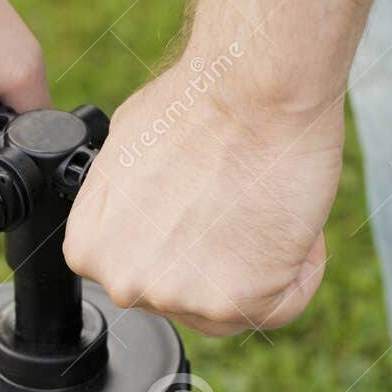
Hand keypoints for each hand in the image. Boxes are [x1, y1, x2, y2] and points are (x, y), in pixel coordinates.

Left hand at [62, 54, 344, 336]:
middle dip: (221, 257)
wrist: (253, 85)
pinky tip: (292, 222)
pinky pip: (283, 304)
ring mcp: (178, 298)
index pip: (146, 275)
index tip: (206, 208)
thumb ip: (128, 209)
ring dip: (261, 263)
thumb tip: (145, 222)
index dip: (185, 243)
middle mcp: (125, 283)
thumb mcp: (126, 157)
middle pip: (188, 297)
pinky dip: (301, 268)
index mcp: (91, 250)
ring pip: (235, 306)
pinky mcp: (235, 301)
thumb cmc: (200, 102)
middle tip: (241, 199)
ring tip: (264, 201)